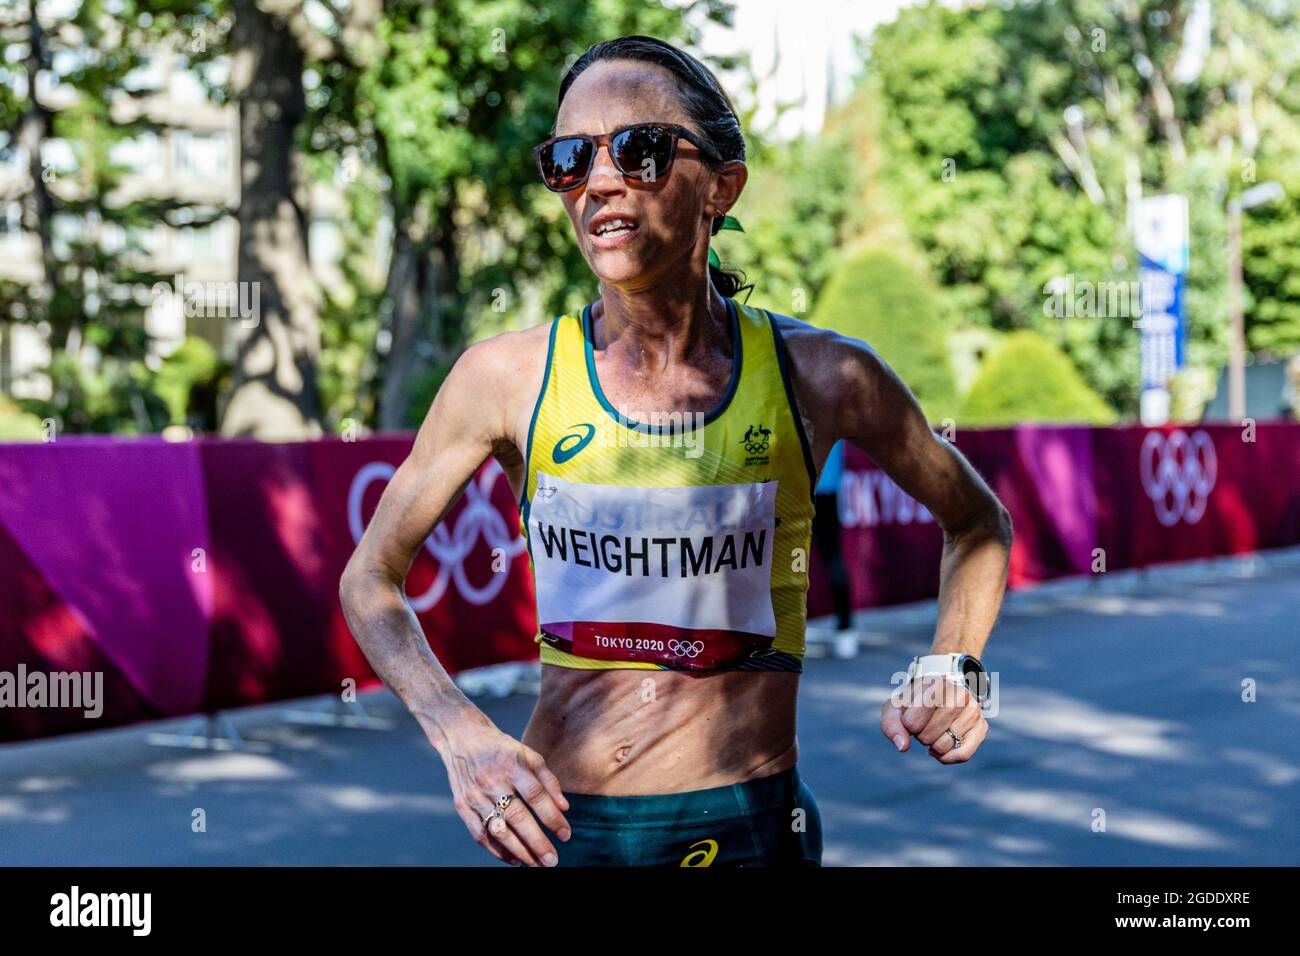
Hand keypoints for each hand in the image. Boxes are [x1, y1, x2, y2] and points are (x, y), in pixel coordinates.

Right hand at [437, 709, 571, 865]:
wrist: (461, 738)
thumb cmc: (502, 749)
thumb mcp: (527, 755)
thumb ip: (548, 780)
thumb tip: (564, 808)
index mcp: (511, 764)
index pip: (536, 795)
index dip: (552, 817)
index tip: (566, 835)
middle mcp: (491, 780)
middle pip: (517, 817)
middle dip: (537, 842)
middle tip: (552, 861)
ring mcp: (474, 794)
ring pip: (498, 829)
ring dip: (519, 851)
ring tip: (535, 864)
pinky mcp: (462, 805)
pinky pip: (480, 834)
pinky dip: (497, 850)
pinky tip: (513, 859)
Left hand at [881, 675, 987, 763]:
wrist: (938, 691)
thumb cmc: (913, 701)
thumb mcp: (895, 706)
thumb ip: (892, 725)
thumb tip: (903, 746)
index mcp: (936, 684)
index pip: (913, 723)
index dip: (908, 726)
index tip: (909, 717)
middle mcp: (959, 695)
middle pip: (928, 736)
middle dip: (920, 735)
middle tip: (923, 724)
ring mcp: (973, 710)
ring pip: (944, 746)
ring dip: (932, 745)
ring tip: (933, 730)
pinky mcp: (982, 726)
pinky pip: (963, 754)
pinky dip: (947, 758)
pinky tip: (940, 751)